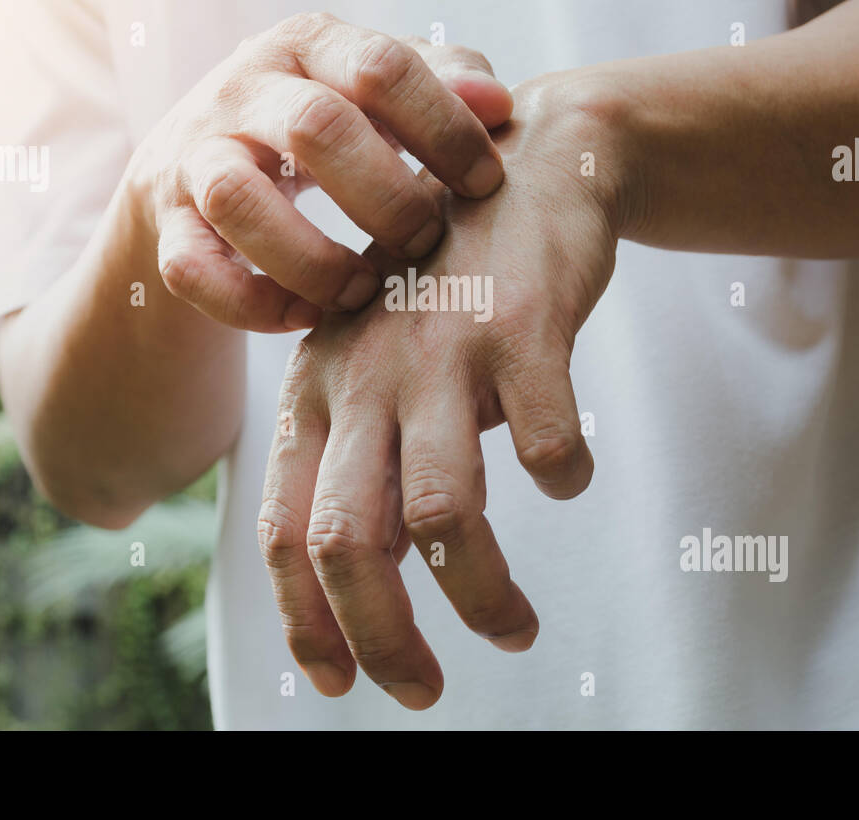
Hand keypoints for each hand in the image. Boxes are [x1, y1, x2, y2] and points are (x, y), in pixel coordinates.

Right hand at [125, 12, 513, 331]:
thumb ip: (443, 82)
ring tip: (364, 291)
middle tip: (426, 242)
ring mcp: (196, 156)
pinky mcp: (167, 224)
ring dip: (314, 260)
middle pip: (315, 128)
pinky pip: (193, 269)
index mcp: (309, 45)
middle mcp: (244, 90)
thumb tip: (500, 104)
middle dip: (387, 197)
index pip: (381, 67)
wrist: (196, 161)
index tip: (486, 184)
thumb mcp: (376, 88)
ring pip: (239, 200)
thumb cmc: (323, 125)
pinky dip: (252, 304)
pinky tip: (306, 317)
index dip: (444, 127)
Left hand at [257, 69, 631, 707]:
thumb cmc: (449, 287)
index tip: (339, 683)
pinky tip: (574, 476)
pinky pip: (546, 446)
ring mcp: (442, 351)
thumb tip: (377, 577)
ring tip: (515, 629)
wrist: (525, 166)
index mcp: (319, 388)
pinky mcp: (522, 329)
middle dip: (384, 640)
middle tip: (424, 691)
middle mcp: (365, 374)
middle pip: (349, 541)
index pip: (284, 527)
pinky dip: (566, 480)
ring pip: (445, 515)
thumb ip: (366, 454)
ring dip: (483, 596)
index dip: (305, 620)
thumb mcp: (379, 362)